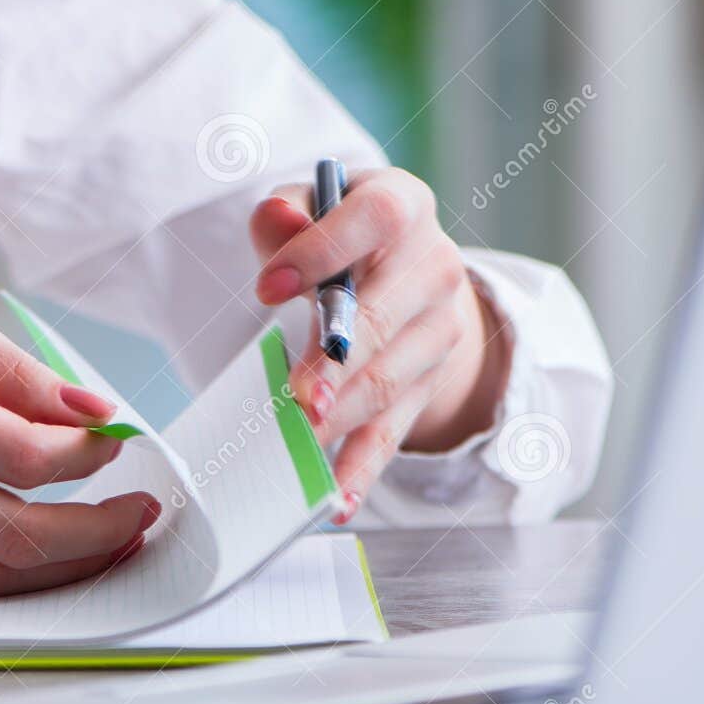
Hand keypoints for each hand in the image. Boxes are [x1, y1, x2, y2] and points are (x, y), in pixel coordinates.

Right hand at [0, 275, 158, 594]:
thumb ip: (5, 363)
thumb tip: (87, 405)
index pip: (27, 455)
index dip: (90, 454)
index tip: (116, 437)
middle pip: (20, 536)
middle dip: (100, 533)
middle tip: (143, 513)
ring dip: (65, 568)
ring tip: (112, 542)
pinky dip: (8, 570)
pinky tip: (44, 547)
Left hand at [250, 167, 509, 519]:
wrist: (400, 269)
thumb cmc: (336, 233)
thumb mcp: (310, 208)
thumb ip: (285, 213)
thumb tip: (280, 219)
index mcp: (403, 205)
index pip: (376, 218)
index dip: (321, 251)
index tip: (265, 288)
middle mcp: (434, 267)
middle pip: (386, 317)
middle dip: (339, 360)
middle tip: (298, 392)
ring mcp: (438, 332)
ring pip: (389, 381)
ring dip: (345, 414)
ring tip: (303, 435)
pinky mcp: (426, 386)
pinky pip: (393, 433)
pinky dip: (363, 469)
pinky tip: (336, 498)